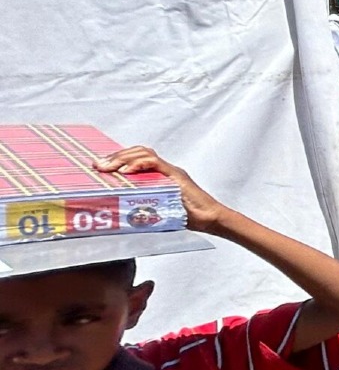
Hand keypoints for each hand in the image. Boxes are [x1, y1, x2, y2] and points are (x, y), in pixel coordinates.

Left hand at [96, 147, 225, 231]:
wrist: (209, 218)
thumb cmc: (186, 217)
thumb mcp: (158, 210)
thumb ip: (142, 206)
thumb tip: (120, 213)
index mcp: (160, 175)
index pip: (137, 158)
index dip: (118, 158)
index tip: (100, 165)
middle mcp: (165, 169)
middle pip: (138, 151)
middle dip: (115, 156)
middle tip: (98, 165)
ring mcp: (170, 171)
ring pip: (144, 153)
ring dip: (122, 158)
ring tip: (107, 166)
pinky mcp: (176, 175)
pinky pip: (154, 163)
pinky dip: (138, 164)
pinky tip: (125, 171)